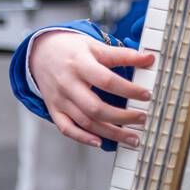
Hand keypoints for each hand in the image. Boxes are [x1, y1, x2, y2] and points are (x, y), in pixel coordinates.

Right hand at [28, 31, 154, 148]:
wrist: (41, 52)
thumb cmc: (71, 49)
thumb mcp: (95, 46)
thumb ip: (121, 55)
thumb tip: (148, 59)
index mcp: (80, 64)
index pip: (106, 80)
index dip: (128, 90)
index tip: (146, 95)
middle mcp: (68, 84)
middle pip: (96, 107)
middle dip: (123, 117)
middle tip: (142, 118)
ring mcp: (60, 99)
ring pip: (86, 122)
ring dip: (111, 133)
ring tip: (132, 138)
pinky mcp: (55, 110)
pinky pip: (67, 129)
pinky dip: (83, 138)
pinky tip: (100, 142)